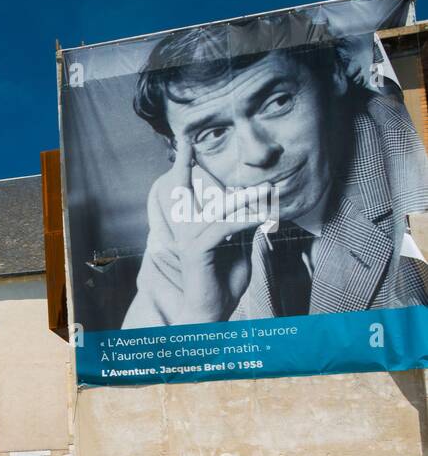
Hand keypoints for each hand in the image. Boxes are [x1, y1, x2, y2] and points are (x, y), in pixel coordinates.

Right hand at [151, 135, 266, 322]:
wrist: (211, 314)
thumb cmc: (225, 285)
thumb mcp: (240, 250)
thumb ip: (243, 229)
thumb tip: (256, 210)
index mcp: (194, 229)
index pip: (189, 194)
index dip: (186, 168)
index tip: (187, 145)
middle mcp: (187, 231)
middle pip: (184, 192)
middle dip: (184, 165)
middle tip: (186, 142)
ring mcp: (189, 241)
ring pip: (217, 209)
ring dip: (247, 198)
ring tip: (271, 190)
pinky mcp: (196, 252)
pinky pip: (223, 228)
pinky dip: (246, 220)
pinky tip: (265, 218)